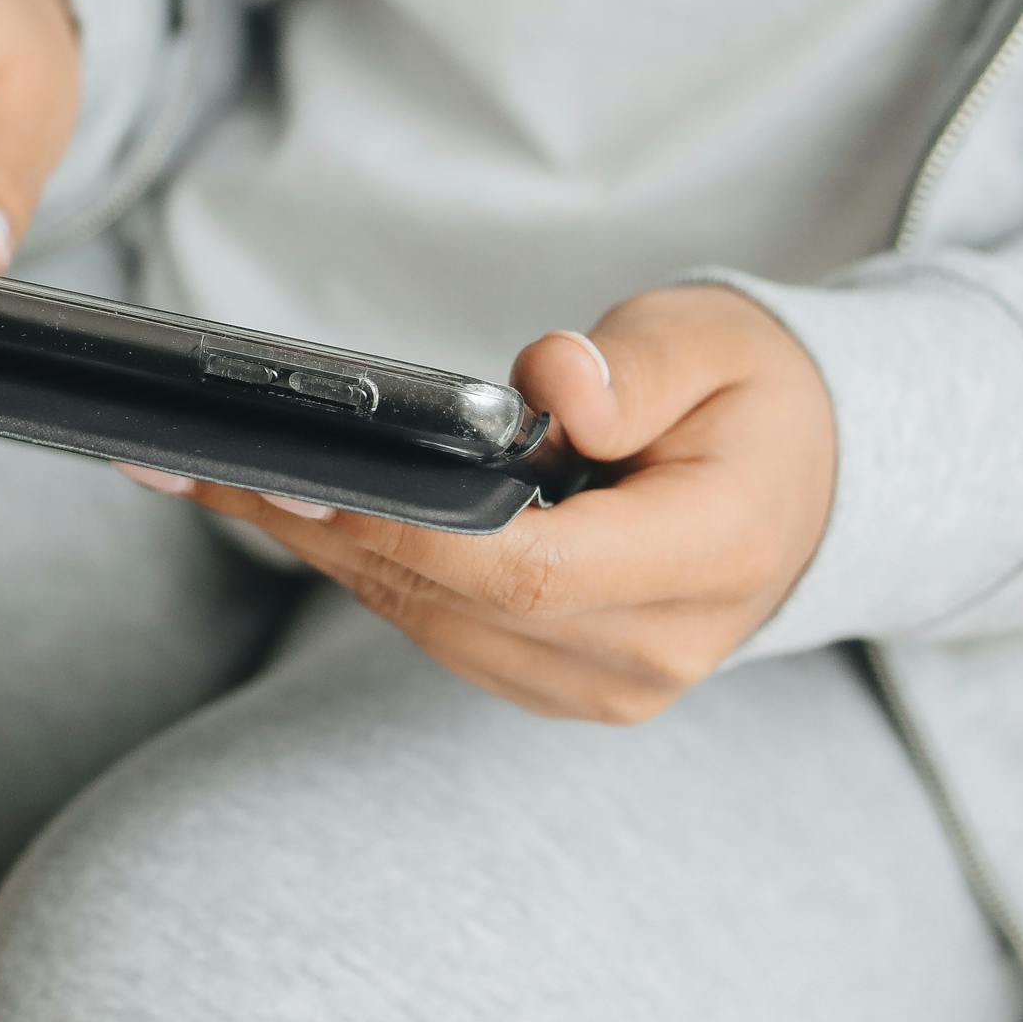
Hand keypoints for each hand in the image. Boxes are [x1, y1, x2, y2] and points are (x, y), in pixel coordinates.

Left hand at [132, 285, 837, 723]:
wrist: (819, 485)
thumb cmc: (761, 397)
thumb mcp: (717, 337)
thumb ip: (635, 365)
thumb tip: (550, 389)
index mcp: (706, 562)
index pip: (528, 571)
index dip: (405, 527)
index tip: (304, 473)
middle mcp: (647, 651)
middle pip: (452, 601)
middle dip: (323, 526)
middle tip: (203, 459)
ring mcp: (600, 684)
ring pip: (429, 621)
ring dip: (324, 548)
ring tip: (213, 473)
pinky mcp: (558, 682)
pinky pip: (441, 629)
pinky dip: (367, 567)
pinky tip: (295, 508)